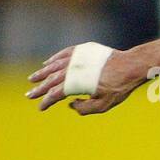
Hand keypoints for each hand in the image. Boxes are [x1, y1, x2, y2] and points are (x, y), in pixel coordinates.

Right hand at [27, 46, 145, 114]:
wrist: (130, 66)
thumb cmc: (118, 87)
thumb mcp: (103, 105)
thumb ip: (84, 108)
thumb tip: (70, 104)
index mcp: (74, 84)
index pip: (54, 95)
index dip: (46, 102)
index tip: (41, 107)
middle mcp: (71, 70)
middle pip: (50, 80)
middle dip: (39, 89)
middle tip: (29, 95)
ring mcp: (75, 59)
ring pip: (53, 66)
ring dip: (42, 73)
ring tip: (33, 79)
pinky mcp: (81, 50)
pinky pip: (63, 55)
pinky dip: (53, 60)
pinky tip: (47, 64)